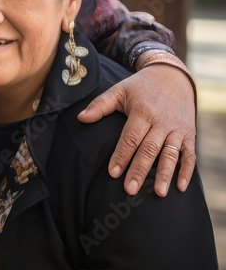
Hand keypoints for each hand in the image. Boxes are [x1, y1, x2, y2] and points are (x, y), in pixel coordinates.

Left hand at [78, 62, 195, 195]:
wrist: (172, 76)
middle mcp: (162, 122)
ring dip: (165, 174)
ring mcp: (177, 129)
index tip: (113, 173)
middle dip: (140, 170)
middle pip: (149, 149)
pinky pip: (189, 155)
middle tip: (131, 190)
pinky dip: (187, 171)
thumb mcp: (119, 91)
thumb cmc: (140, 86)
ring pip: (171, 155)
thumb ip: (100, 105)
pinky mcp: (189, 134)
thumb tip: (81, 118)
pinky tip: (181, 187)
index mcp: (143, 112)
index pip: (130, 138)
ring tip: (158, 193)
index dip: (122, 156)